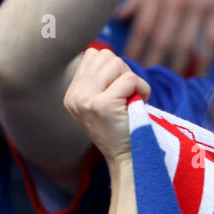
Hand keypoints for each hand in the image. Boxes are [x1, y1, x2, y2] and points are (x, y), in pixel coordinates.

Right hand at [64, 48, 151, 168]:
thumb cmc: (121, 130)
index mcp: (72, 94)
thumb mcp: (101, 103)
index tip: (118, 91)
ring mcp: (86, 100)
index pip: (92, 55)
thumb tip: (103, 54)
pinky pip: (129, 79)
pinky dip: (141, 88)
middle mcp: (75, 96)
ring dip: (133, 79)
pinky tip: (139, 103)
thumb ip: (98, 79)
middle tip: (129, 95)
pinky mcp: (102, 105)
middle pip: (106, 56)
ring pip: (116, 63)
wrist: (126, 159)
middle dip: (124, 72)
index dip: (113, 68)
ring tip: (132, 99)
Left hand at [114, 0, 213, 75]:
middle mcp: (175, 4)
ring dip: (178, 66)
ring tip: (172, 82)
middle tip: (148, 83)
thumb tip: (118, 18)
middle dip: (154, 63)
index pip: (142, 29)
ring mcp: (197, 9)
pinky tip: (199, 73)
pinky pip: (211, 40)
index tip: (130, 68)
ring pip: (186, 44)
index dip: (135, 50)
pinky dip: (206, 59)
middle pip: (162, 41)